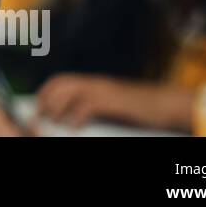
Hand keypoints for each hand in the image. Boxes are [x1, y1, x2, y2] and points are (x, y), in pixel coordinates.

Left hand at [34, 73, 194, 131]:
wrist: (168, 105)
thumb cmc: (142, 109)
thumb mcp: (113, 106)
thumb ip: (95, 107)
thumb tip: (73, 118)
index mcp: (95, 83)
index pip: (62, 80)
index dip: (46, 91)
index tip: (38, 104)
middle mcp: (97, 83)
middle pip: (60, 83)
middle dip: (46, 98)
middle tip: (39, 114)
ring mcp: (105, 90)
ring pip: (69, 91)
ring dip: (56, 106)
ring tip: (51, 120)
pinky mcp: (114, 101)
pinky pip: (88, 105)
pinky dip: (76, 116)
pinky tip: (72, 126)